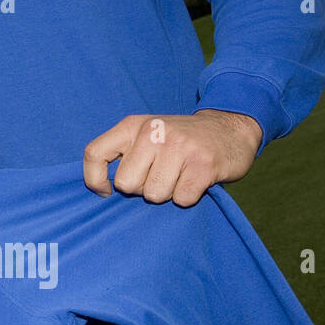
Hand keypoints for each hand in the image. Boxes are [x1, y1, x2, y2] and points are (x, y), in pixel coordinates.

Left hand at [82, 109, 262, 206]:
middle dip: (141, 189)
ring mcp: (179, 147)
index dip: (94, 180)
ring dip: (167, 193)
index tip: (106, 192)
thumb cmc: (179, 140)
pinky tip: (195, 180)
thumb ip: (124, 154)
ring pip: (154, 195)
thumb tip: (101, 190)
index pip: (94, 153)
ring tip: (179, 175)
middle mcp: (152, 132)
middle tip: (160, 176)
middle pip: (126, 184)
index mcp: (132, 125)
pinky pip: (182, 199)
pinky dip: (187, 197)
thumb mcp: (145, 134)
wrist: (229, 128)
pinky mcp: (203, 164)